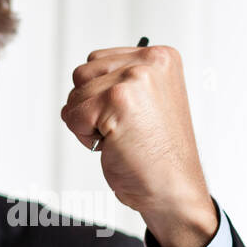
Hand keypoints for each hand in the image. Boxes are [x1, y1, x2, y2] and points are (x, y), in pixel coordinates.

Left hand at [62, 43, 217, 246]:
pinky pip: (73, 115)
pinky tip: (113, 144)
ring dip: (87, 121)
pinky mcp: (118, 100)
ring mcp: (135, 78)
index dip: (101, 95)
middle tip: (123, 129)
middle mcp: (150, 62)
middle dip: (91, 106)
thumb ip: (117, 83)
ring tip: (119, 136)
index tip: (131, 117)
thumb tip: (75, 87)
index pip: (98, 60)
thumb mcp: (145, 103)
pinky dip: (84, 136)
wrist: (173, 189)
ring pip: (76, 93)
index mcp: (160, 57)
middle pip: (82, 73)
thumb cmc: (157, 155)